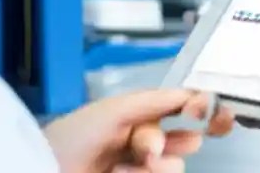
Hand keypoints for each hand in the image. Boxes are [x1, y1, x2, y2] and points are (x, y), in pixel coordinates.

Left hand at [45, 88, 234, 172]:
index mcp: (138, 117)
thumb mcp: (116, 110)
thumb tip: (192, 94)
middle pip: (184, 142)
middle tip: (152, 150)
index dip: (201, 110)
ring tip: (125, 167)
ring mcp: (139, 170)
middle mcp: (141, 144)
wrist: (47, 170)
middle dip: (178, 143)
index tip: (212, 114)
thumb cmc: (70, 139)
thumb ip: (156, 100)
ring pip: (175, 167)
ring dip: (155, 166)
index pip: (180, 110)